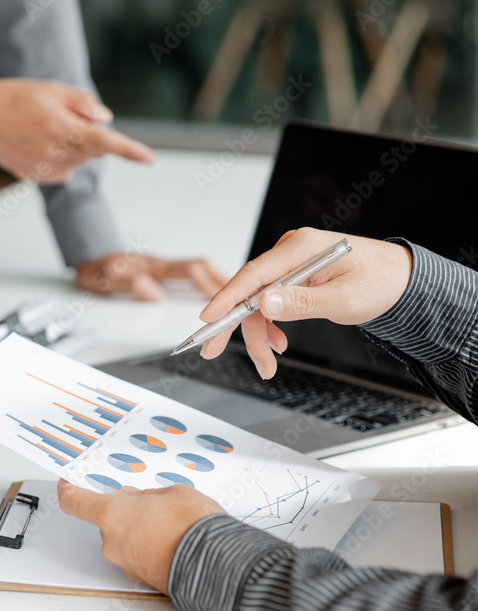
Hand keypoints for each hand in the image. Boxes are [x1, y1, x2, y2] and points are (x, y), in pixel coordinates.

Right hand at [0, 79, 154, 183]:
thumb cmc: (13, 97)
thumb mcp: (51, 88)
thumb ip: (82, 103)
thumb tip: (105, 119)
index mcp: (62, 127)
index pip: (105, 142)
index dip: (130, 151)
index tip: (149, 159)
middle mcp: (54, 152)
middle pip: (93, 151)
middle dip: (89, 135)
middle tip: (65, 117)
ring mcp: (44, 168)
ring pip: (79, 162)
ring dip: (74, 148)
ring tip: (47, 129)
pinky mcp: (34, 177)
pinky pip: (62, 172)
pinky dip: (59, 160)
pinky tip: (38, 145)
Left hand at [58, 479, 223, 593]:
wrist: (220, 567)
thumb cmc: (195, 527)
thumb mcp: (172, 493)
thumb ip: (146, 495)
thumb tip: (137, 499)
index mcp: (112, 516)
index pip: (74, 501)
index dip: (69, 489)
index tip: (69, 482)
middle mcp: (112, 543)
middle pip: (105, 521)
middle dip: (124, 512)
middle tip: (149, 503)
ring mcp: (126, 564)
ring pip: (124, 539)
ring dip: (139, 530)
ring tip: (170, 523)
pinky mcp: (142, 579)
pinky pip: (137, 556)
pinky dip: (148, 547)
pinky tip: (172, 539)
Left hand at [76, 253, 227, 300]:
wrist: (86, 256)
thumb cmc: (95, 268)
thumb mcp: (105, 279)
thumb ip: (129, 285)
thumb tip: (153, 294)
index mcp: (154, 266)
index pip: (191, 270)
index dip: (210, 282)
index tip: (225, 298)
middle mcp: (162, 265)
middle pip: (203, 268)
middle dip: (225, 281)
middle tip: (243, 298)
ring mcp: (163, 268)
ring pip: (199, 271)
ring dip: (217, 282)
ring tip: (235, 300)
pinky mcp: (160, 272)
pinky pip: (190, 275)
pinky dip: (205, 283)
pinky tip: (212, 295)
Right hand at [198, 227, 412, 378]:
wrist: (401, 280)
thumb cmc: (380, 283)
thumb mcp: (345, 299)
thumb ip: (304, 302)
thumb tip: (266, 303)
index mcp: (302, 247)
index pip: (254, 273)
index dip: (228, 297)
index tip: (209, 317)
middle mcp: (290, 251)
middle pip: (250, 290)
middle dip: (234, 325)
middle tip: (212, 350)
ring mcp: (290, 264)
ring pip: (258, 302)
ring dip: (257, 334)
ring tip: (266, 363)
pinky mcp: (292, 277)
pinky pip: (269, 302)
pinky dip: (269, 326)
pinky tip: (277, 344)